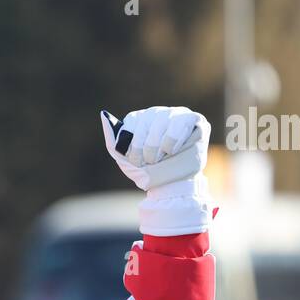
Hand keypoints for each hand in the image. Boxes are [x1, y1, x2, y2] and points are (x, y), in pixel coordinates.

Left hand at [99, 106, 214, 235]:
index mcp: (142, 120)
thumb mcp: (127, 161)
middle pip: (147, 119)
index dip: (132, 141)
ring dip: (158, 145)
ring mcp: (177, 114)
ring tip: (161, 158)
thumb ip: (114, 140)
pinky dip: (172, 140)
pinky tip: (172, 150)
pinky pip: (179, 123)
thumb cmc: (150, 172)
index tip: (135, 160)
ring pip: (162, 120)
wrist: (173, 186)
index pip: (132, 120)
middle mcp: (159, 113)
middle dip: (145, 146)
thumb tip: (103, 115)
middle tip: (149, 162)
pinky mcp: (195, 120)